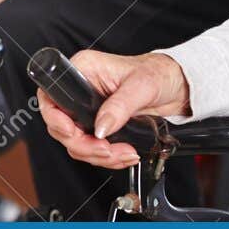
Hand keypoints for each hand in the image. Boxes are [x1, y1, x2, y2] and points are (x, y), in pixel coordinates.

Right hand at [37, 50, 190, 168]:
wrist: (177, 87)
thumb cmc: (159, 74)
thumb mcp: (141, 86)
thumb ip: (119, 108)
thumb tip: (101, 129)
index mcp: (83, 70)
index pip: (52, 96)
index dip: (56, 118)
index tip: (71, 132)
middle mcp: (80, 89)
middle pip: (61, 125)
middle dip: (83, 144)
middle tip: (106, 151)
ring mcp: (87, 108)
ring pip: (75, 141)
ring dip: (97, 155)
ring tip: (123, 154)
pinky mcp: (98, 124)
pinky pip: (90, 147)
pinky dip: (106, 157)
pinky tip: (123, 155)